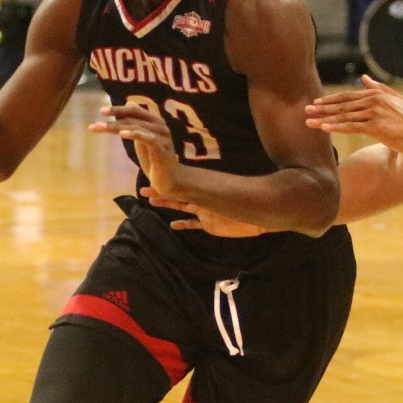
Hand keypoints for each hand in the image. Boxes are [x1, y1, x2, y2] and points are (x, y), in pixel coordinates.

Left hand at [88, 103, 182, 196]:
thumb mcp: (141, 139)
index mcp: (155, 121)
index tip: (101, 111)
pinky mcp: (162, 148)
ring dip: (117, 128)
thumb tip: (129, 103)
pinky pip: (147, 138)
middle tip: (95, 124)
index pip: (135, 111)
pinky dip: (134, 134)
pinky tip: (121, 134)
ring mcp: (162, 136)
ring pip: (137, 127)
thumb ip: (135, 123)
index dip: (118, 109)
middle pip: (133, 118)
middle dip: (113, 120)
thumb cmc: (155, 160)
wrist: (170, 181)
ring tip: (103, 129)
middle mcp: (160, 125)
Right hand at [141, 186, 267, 237]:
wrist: (258, 216)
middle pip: (177, 194)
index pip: (180, 184)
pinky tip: (172, 225)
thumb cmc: (244, 202)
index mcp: (203, 189)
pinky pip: (193, 224)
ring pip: (181, 207)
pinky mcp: (210, 225)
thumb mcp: (224, 195)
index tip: (151, 177)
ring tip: (152, 202)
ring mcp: (204, 212)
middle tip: (143, 190)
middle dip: (161, 192)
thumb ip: (210, 190)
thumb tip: (197, 180)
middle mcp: (201, 198)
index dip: (166, 182)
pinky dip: (183, 225)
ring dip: (168, 205)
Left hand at [305, 74, 402, 151]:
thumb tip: (364, 77)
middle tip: (306, 110)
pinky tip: (324, 127)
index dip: (330, 100)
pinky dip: (336, 127)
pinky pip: (351, 126)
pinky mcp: (375, 126)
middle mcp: (372, 101)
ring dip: (324, 119)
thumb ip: (378, 87)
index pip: (347, 97)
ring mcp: (373, 113)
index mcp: (374, 94)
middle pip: (341, 105)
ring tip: (309, 122)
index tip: (316, 103)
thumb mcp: (395, 98)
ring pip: (343, 116)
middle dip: (322, 108)